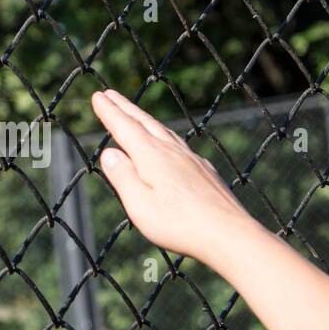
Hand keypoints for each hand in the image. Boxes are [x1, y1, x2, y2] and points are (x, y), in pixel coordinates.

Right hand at [90, 89, 257, 267]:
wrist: (231, 235)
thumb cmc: (180, 224)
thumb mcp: (139, 205)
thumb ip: (122, 176)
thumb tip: (109, 153)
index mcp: (151, 156)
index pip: (124, 127)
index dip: (109, 111)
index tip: (97, 96)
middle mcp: (171, 150)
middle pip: (144, 122)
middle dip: (125, 107)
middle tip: (110, 94)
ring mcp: (191, 159)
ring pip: (164, 131)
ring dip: (145, 119)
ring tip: (135, 114)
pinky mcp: (205, 171)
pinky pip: (179, 144)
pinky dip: (166, 136)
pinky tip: (170, 144)